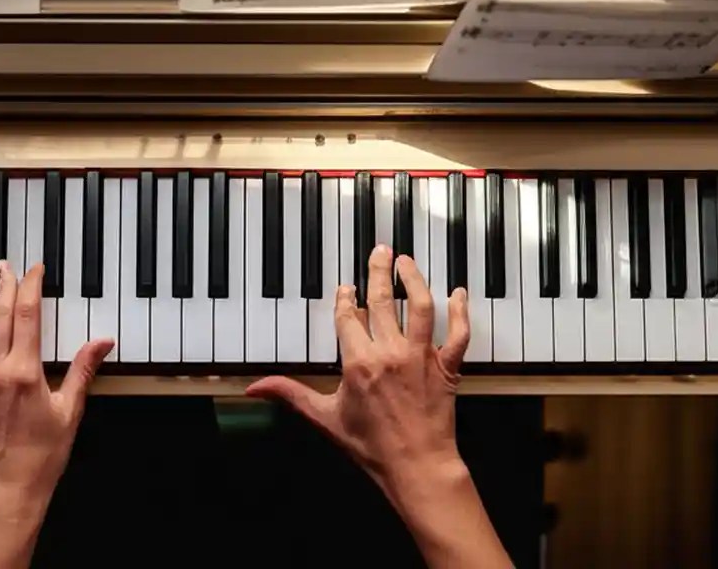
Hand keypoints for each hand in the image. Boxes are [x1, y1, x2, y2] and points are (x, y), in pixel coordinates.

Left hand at [0, 261, 112, 568]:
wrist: (7, 490)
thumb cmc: (41, 457)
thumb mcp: (70, 412)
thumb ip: (84, 371)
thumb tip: (103, 341)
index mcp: (24, 371)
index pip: (27, 315)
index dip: (30, 286)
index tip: (33, 269)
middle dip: (0, 284)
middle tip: (1, 264)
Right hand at [246, 244, 469, 491]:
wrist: (416, 467)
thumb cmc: (372, 447)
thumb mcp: (325, 418)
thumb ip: (291, 395)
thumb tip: (256, 387)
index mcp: (359, 362)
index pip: (349, 316)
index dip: (346, 298)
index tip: (346, 286)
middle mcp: (390, 353)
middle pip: (384, 301)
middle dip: (379, 271)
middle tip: (379, 250)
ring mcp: (421, 357)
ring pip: (420, 306)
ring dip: (414, 280)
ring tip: (407, 261)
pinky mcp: (447, 367)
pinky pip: (458, 334)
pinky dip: (460, 312)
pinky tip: (458, 293)